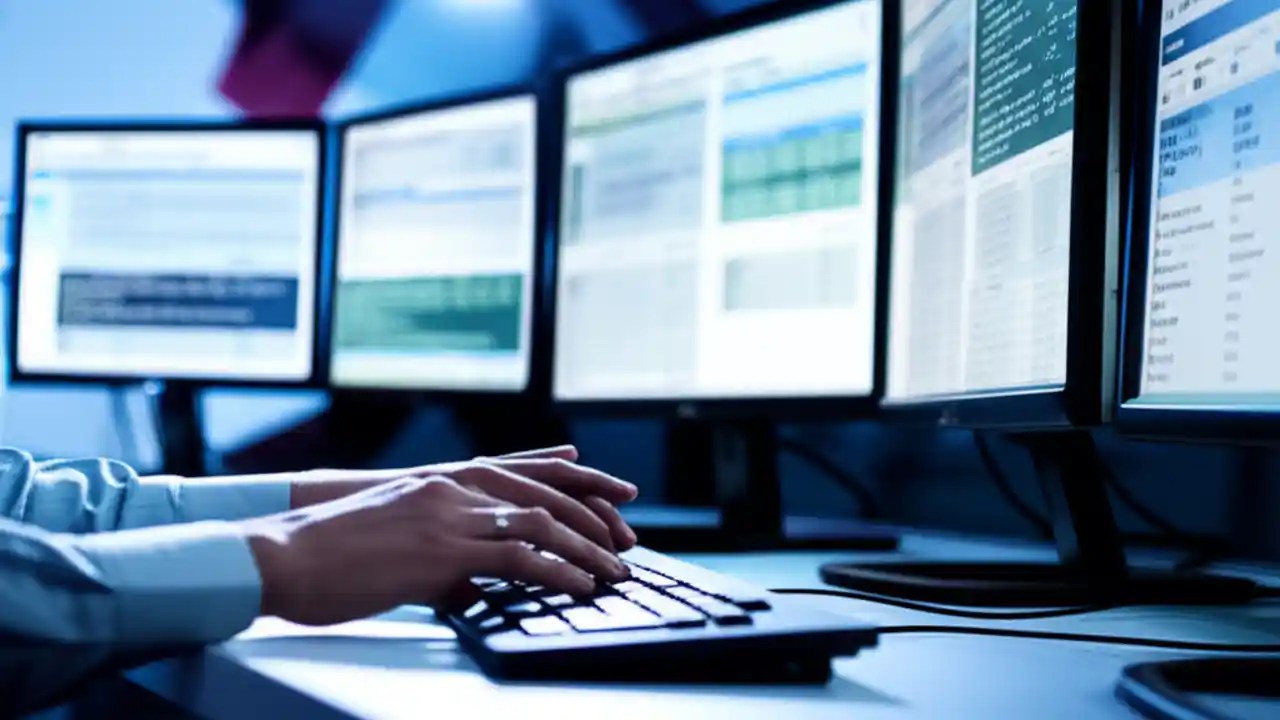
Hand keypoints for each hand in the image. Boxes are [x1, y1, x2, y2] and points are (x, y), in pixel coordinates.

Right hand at [291, 446, 638, 551]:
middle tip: (627, 541)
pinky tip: (580, 587)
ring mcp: (449, 516)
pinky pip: (518, 558)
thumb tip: (475, 584)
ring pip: (540, 523)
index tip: (610, 506)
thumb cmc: (331, 555)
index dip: (575, 490)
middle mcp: (453, 489)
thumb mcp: (399, 541)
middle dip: (593, 518)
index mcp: (443, 481)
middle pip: (545, 494)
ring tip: (614, 571)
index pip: (527, 476)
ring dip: (585, 549)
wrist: (283, 556)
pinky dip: (558, 572)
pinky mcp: (442, 551)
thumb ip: (444, 556)